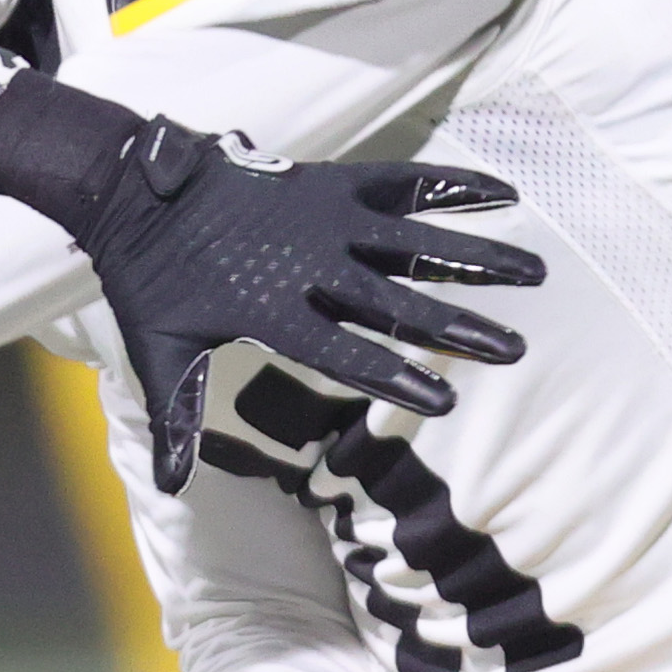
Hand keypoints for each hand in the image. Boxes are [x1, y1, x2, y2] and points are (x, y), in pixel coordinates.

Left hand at [71, 123, 541, 491]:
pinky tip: (503, 192)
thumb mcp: (159, 352)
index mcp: (274, 311)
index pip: (346, 352)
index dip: (395, 378)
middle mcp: (311, 264)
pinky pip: (403, 182)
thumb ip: (176, 418)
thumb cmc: (150, 281)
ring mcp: (326, 220)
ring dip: (474, 257)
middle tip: (513, 348)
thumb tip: (171, 489)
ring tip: (535, 270)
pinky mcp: (332, 184)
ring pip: (414, 241)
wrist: (137, 189)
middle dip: (457, 325)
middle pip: (396, 301)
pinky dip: (451, 186)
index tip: (446, 400)